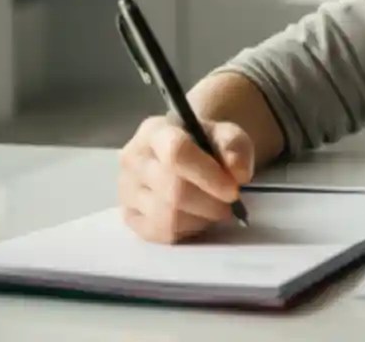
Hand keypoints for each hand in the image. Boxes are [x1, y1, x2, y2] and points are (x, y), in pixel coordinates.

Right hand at [118, 115, 255, 243]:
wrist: (187, 156)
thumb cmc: (206, 144)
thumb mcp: (227, 135)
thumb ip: (235, 147)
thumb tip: (238, 173)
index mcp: (155, 131)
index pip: (176, 154)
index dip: (207, 176)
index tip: (233, 190)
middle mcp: (133, 159)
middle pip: (173, 190)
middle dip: (210, 203)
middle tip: (230, 203)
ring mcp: (127, 189)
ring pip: (166, 216)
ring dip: (200, 218)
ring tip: (213, 208)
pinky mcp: (129, 216)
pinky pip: (160, 233)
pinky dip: (186, 230)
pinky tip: (196, 217)